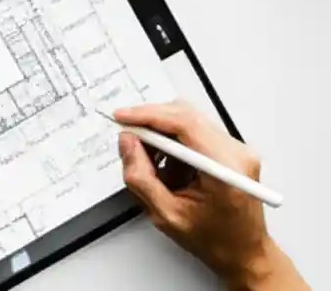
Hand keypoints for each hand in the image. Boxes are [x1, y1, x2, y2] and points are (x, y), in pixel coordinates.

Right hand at [116, 102, 307, 290]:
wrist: (244, 252)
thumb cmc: (216, 240)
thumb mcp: (167, 215)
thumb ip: (141, 178)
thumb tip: (127, 143)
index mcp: (226, 170)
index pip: (184, 123)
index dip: (148, 116)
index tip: (123, 118)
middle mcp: (237, 154)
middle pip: (186, 116)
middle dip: (151, 123)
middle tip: (130, 140)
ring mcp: (237, 150)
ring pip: (188, 122)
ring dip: (162, 138)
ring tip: (154, 167)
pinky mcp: (231, 150)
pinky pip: (194, 133)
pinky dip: (173, 145)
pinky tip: (169, 169)